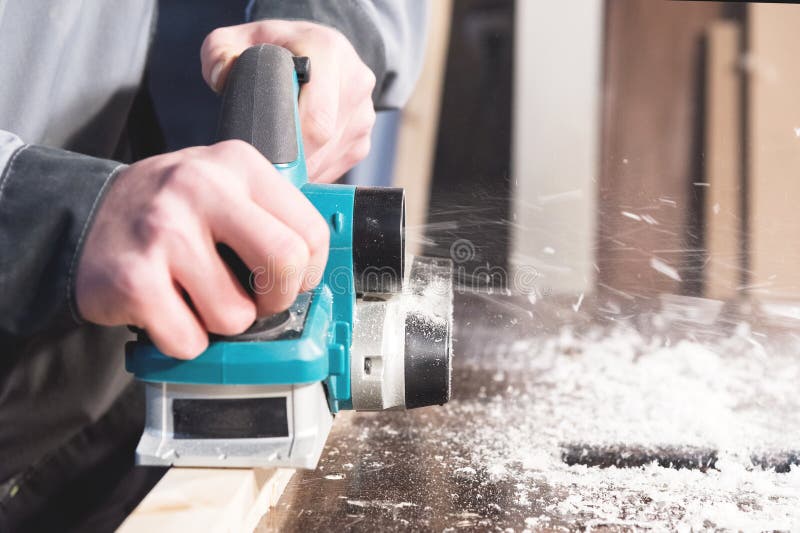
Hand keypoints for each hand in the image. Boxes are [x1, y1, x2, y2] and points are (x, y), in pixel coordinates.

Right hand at [75, 141, 328, 358]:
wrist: (84, 216)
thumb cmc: (168, 212)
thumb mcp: (224, 186)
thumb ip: (270, 215)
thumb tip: (314, 268)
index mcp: (237, 163)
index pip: (311, 230)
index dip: (307, 271)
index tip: (286, 280)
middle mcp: (201, 187)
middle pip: (285, 262)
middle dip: (277, 299)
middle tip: (256, 301)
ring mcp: (165, 231)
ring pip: (235, 314)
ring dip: (222, 322)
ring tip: (196, 297)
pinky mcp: (134, 278)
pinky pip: (189, 340)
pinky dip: (184, 340)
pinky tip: (168, 310)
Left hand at [201, 20, 376, 182]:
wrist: (312, 52)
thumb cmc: (274, 50)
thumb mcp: (239, 39)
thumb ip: (219, 53)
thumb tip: (221, 79)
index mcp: (328, 51)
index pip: (316, 118)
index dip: (286, 145)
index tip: (262, 157)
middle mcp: (355, 81)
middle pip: (323, 143)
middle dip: (291, 162)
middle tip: (261, 168)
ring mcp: (364, 113)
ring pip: (330, 159)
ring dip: (302, 169)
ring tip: (276, 160)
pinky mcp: (364, 138)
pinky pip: (337, 167)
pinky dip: (314, 171)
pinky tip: (295, 160)